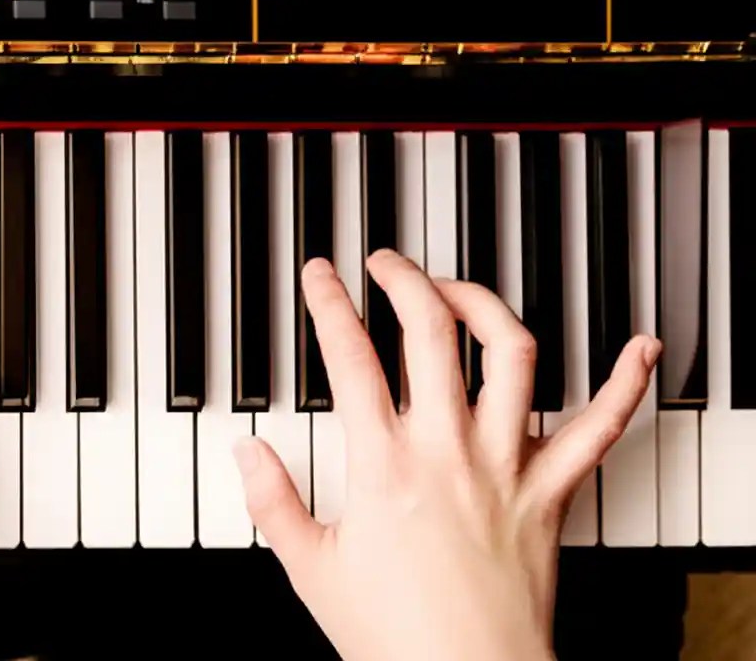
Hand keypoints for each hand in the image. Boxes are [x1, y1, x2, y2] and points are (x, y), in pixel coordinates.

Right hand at [235, 250, 658, 660]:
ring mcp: (506, 463)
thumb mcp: (309, 567)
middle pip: (430, 331)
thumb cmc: (395, 636)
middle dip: (404, 279)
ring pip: (510, 354)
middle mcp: (447, 449)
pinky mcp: (551, 490)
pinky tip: (638, 349)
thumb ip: (272, 502)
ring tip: (458, 290)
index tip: (320, 275)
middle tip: (386, 264)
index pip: (349, 357)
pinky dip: (625, 383)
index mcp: (383, 466)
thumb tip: (247, 451)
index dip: (329, 302)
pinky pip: (602, 428)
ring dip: (483, 305)